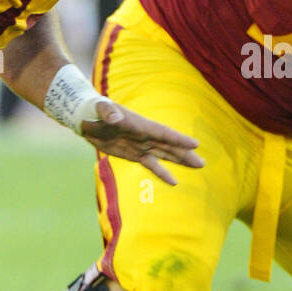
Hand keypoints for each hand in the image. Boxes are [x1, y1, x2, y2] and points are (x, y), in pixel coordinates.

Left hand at [81, 98, 201, 184]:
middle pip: (169, 146)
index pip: (162, 133)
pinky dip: (162, 173)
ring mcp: (142, 145)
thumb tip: (115, 118)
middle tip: (202, 163)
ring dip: (181, 161)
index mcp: (140, 124)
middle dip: (185, 154)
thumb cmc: (96, 109)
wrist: (89, 118)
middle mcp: (145, 135)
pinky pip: (151, 164)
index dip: (177, 139)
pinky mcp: (134, 154)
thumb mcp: (101, 108)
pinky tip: (174, 182)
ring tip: (198, 166)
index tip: (194, 144)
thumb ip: (109, 112)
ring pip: (165, 155)